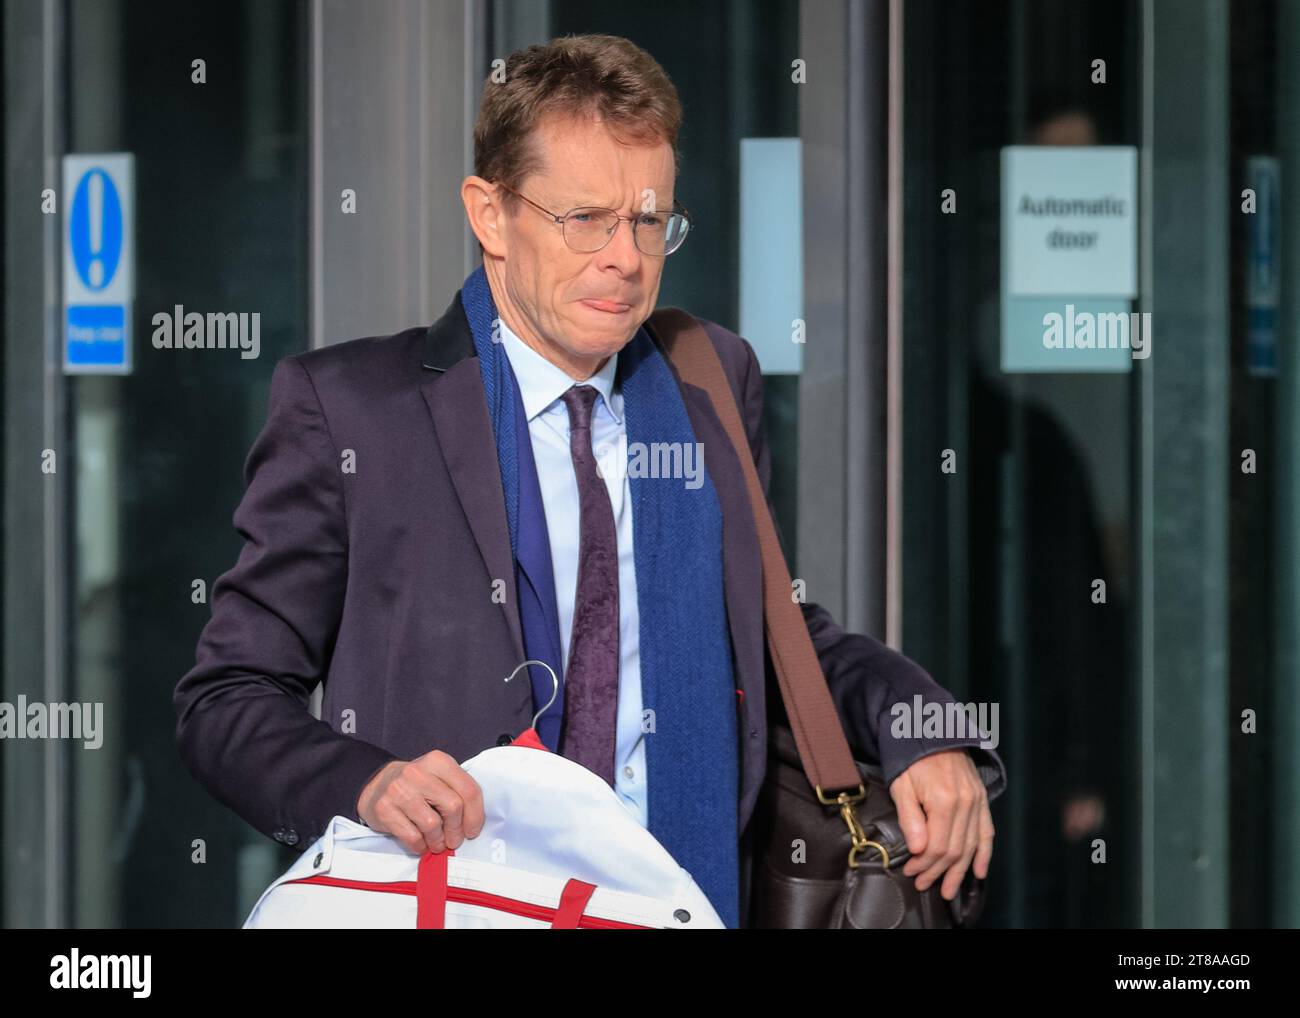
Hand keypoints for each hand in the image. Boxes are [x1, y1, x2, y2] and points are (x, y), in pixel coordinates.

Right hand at [356, 750, 484, 854]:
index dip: (475, 816)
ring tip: (437, 842)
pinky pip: (412, 837)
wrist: (377, 784)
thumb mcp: (439, 778)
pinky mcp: (384, 808)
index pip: (468, 790)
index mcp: (438, 761)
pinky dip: (421, 846)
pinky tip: (421, 843)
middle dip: (457, 830)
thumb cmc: (416, 785)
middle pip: (453, 807)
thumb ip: (458, 792)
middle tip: (454, 840)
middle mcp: (418, 772)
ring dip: (438, 841)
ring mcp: (399, 790)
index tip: (472, 830)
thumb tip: (473, 823)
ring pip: (432, 825)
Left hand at [889, 749, 993, 899]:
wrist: (930, 730)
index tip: (910, 872)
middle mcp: (966, 803)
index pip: (938, 846)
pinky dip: (984, 854)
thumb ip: (910, 818)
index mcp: (944, 801)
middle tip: (923, 885)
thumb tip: (918, 850)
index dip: (924, 864)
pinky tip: (980, 872)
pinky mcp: (982, 798)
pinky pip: (987, 831)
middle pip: (955, 850)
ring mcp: (977, 801)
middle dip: (938, 872)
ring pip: (972, 846)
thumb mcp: (901, 786)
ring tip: (948, 889)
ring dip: (960, 871)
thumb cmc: (910, 759)